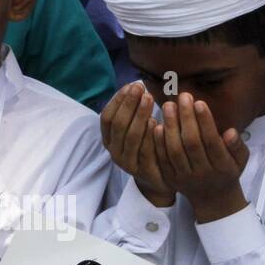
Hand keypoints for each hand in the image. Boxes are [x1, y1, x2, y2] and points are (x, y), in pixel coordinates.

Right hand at [100, 82, 172, 206]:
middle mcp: (114, 152)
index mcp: (109, 140)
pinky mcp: (143, 171)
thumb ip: (133, 111)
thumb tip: (137, 84)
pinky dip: (149, 135)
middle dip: (129, 104)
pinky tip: (156, 121)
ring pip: (130, 137)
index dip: (118, 100)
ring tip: (150, 98)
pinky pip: (145, 151)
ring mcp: (128, 163)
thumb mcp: (136, 128)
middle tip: (141, 88)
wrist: (158, 179)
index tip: (130, 85)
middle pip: (118, 125)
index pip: (107, 117)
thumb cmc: (147, 146)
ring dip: (139, 115)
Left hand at [154, 95, 249, 223]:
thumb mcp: (240, 160)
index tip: (199, 102)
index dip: (205, 122)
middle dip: (186, 118)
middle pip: (191, 144)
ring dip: (170, 126)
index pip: (212, 142)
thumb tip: (230, 132)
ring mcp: (185, 178)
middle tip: (182, 96)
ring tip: (168, 105)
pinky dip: (159, 142)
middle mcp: (203, 174)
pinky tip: (157, 125)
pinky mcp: (171, 180)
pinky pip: (163, 160)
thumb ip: (237, 146)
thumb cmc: (228, 170)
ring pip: (175, 151)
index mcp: (222, 167)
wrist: (212, 198)